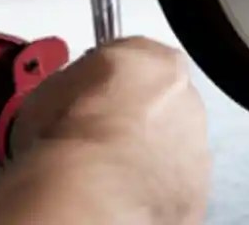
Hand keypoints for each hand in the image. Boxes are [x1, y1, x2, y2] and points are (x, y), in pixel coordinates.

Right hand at [7, 37, 210, 224]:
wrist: (94, 183)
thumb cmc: (70, 130)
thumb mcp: (50, 89)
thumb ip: (73, 86)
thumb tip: (64, 100)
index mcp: (154, 58)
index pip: (131, 59)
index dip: (104, 82)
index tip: (86, 98)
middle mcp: (186, 94)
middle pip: (159, 99)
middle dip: (134, 114)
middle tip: (99, 134)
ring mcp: (197, 139)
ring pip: (172, 140)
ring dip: (148, 149)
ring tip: (110, 167)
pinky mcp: (199, 182)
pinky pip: (175, 178)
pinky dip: (155, 183)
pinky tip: (126, 190)